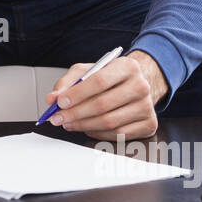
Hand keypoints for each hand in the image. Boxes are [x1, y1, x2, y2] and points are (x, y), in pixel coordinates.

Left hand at [43, 51, 169, 139]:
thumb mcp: (88, 71)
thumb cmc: (111, 78)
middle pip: (103, 104)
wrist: (137, 85)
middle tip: (58, 118)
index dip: (77, 94)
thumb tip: (52, 99)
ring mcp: (147, 107)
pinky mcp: (149, 124)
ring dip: (83, 125)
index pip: (99, 81)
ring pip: (109, 122)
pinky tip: (87, 128)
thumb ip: (68, 83)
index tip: (60, 103)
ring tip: (69, 123)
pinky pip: (118, 134)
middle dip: (75, 114)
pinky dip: (98, 133)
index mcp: (127, 66)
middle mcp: (141, 86)